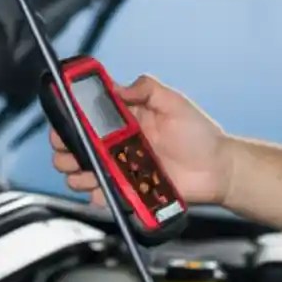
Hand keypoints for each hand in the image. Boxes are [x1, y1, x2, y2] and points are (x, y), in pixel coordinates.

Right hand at [50, 74, 232, 207]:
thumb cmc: (199, 134)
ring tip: (87, 170)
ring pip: (79, 173)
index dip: (68, 118)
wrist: (218, 169)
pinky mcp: (126, 191)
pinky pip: (100, 196)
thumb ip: (147, 88)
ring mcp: (120, 169)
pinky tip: (103, 188)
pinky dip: (95, 194)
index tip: (65, 119)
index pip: (84, 117)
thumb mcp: (174, 103)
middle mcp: (116, 144)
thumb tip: (116, 86)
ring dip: (75, 172)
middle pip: (73, 147)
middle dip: (64, 148)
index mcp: (123, 120)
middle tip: (71, 149)